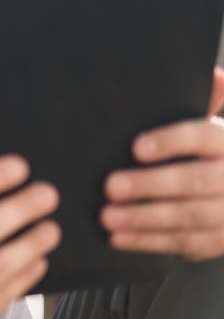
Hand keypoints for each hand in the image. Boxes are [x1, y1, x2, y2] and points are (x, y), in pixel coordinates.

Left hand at [101, 67, 223, 260]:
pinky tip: (120, 239)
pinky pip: (187, 244)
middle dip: (149, 186)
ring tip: (107, 217)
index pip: (202, 138)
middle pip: (193, 181)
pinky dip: (151, 243)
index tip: (136, 147)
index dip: (170, 141)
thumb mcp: (222, 122)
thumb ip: (213, 99)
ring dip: (144, 220)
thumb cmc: (219, 149)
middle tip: (110, 187)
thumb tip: (210, 74)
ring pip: (188, 218)